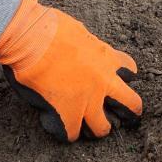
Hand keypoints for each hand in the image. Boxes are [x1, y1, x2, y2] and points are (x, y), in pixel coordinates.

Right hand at [0, 0, 141, 141]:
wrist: (30, 38)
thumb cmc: (48, 27)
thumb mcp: (79, 32)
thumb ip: (87, 47)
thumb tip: (81, 50)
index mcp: (107, 59)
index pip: (130, 72)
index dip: (123, 79)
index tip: (113, 81)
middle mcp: (104, 82)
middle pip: (131, 105)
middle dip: (127, 113)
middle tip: (118, 117)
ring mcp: (87, 100)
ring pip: (102, 128)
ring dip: (95, 128)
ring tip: (85, 127)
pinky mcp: (67, 113)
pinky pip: (71, 134)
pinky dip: (65, 132)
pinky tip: (58, 126)